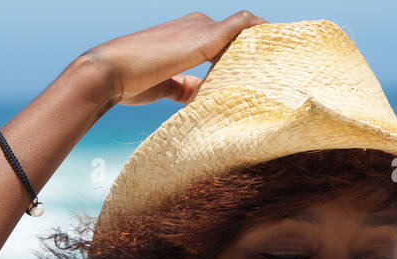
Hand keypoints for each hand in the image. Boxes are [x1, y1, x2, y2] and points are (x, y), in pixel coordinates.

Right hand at [81, 10, 266, 107]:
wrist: (110, 72)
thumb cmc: (131, 80)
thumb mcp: (165, 85)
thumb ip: (185, 86)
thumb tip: (200, 94)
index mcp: (186, 36)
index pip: (223, 39)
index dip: (243, 51)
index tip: (262, 67)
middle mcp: (195, 26)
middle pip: (238, 32)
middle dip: (259, 48)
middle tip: (282, 68)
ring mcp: (200, 28)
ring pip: (244, 27)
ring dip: (263, 42)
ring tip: (286, 59)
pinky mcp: (204, 38)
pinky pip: (242, 26)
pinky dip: (260, 31)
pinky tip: (276, 44)